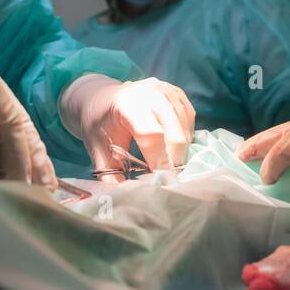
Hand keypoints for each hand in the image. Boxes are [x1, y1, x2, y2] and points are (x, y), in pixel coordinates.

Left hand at [58, 75, 194, 182]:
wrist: (100, 98)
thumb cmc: (99, 127)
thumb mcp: (99, 153)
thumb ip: (111, 176)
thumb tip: (126, 200)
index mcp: (126, 104)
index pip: (152, 136)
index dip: (159, 162)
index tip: (161, 182)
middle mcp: (150, 92)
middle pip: (174, 134)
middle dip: (173, 161)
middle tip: (166, 179)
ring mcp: (165, 90)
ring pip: (185, 129)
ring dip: (180, 151)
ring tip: (167, 164)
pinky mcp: (176, 92)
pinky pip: (189, 119)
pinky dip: (185, 137)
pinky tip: (172, 147)